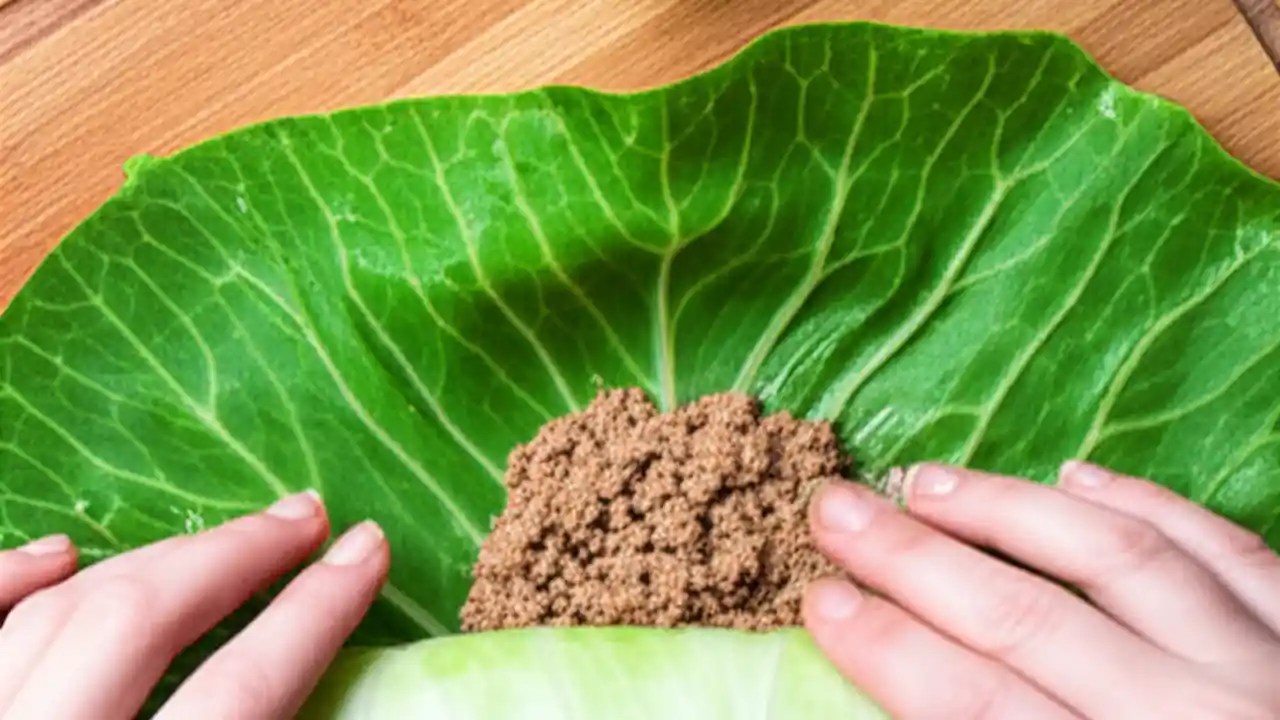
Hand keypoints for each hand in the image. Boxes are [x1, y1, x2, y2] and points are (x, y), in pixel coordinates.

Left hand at [0, 492, 387, 719]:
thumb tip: (316, 683)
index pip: (245, 688)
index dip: (316, 612)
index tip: (366, 551)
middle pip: (146, 621)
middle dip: (238, 555)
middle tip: (303, 519)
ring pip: (56, 613)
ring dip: (145, 561)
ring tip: (213, 539)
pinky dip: (9, 577)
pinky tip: (57, 554)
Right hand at [803, 462, 1279, 718]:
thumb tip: (916, 705)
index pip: (981, 712)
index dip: (891, 652)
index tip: (822, 600)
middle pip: (1029, 621)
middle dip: (917, 561)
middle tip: (836, 507)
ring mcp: (1268, 674)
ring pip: (1124, 560)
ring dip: (1015, 512)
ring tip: (931, 480)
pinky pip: (1230, 551)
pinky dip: (1149, 504)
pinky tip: (1082, 473)